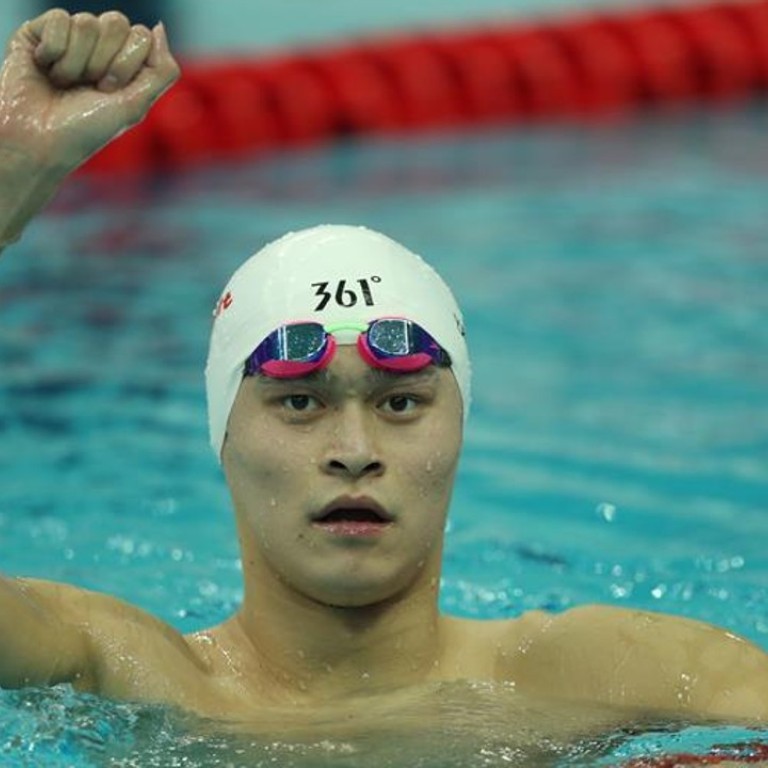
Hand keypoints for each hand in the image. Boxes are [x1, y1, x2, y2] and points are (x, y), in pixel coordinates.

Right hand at [0, 9, 179, 172]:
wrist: (38, 141)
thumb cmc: (85, 130)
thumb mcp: (135, 106)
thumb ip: (162, 71)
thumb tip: (159, 28)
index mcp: (124, 63)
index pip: (141, 36)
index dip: (128, 64)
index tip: (111, 91)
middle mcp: (98, 47)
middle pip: (116, 23)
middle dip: (105, 63)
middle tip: (90, 89)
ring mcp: (69, 37)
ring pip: (86, 22)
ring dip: (77, 63)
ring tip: (64, 84)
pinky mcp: (38, 32)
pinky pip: (57, 19)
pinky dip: (53, 51)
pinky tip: (45, 69)